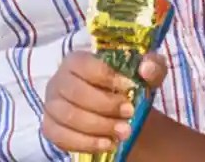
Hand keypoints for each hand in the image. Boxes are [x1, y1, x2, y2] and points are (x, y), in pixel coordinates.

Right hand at [42, 51, 168, 153]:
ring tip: (124, 132)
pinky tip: (108, 143)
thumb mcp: (146, 73)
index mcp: (76, 60)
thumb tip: (146, 69)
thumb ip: (153, 65)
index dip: (107, 76)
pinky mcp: (51, 128)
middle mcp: (59, 80)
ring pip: (69, 117)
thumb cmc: (127, 86)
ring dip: (99, 126)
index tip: (130, 87)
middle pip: (75, 92)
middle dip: (105, 105)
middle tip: (130, 113)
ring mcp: (52, 105)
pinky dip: (86, 143)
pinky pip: (62, 137)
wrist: (117, 110)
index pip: (84, 65)